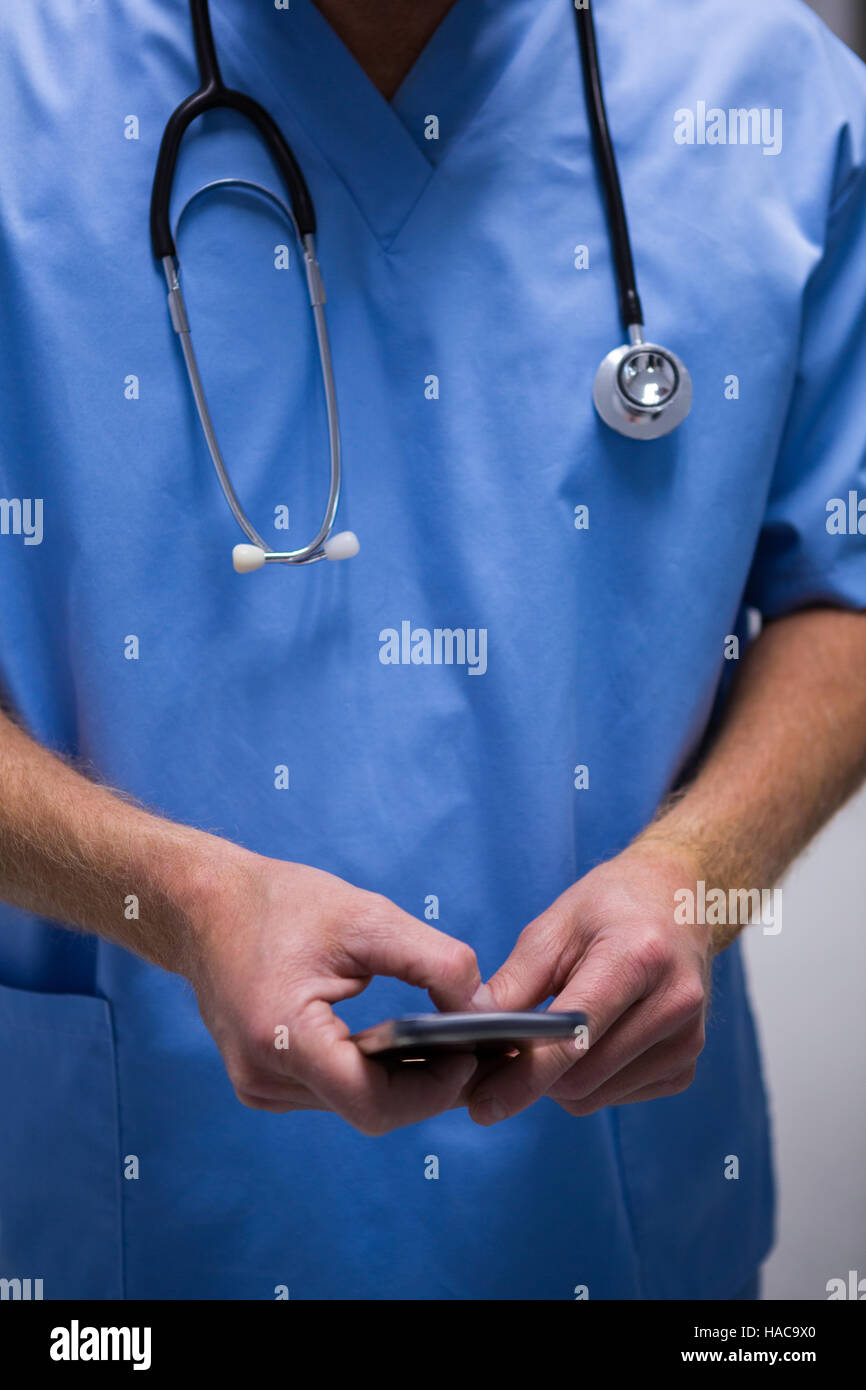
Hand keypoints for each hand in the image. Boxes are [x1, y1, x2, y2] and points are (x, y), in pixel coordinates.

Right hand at [182, 847, 482, 1133]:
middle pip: (369, 1110)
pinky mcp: (264, 1080)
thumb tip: (482, 1008)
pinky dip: (374, 1075)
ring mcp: (260, 1085)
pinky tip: (402, 1045)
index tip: (473, 1050)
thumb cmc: (279, 905)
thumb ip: (434, 962)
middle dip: (430, 1085)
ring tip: (449, 1044)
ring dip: (405, 1083)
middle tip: (477, 1050)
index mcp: (281, 1037)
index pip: (373, 1102)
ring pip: (354, 1106)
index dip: (433, 1086)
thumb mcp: (368, 917)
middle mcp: (264, 1076)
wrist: (205, 905)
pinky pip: (334, 1093)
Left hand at [465, 841, 712, 1123]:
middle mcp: (673, 1004)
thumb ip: (515, 984)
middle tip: (497, 1057)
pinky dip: (586, 1080)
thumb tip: (470, 1034)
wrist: (682, 902)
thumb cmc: (611, 906)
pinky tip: (585, 1041)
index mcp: (639, 957)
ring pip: (594, 1096)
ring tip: (546, 1037)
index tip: (482, 1104)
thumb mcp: (554, 926)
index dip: (524, 1076)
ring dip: (557, 1081)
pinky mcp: (686, 1066)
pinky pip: (615, 1097)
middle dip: (531, 1076)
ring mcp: (686, 1040)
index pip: (575, 1037)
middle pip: (581, 1077)